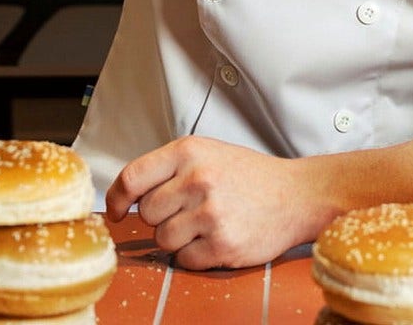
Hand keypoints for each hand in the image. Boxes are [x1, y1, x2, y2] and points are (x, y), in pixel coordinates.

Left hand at [105, 137, 319, 269]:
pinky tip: (217, 238)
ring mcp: (211, 213)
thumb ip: (168, 169)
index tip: (115, 211)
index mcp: (189, 151)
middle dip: (161, 217)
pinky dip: (197, 256)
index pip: (132, 177)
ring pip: (163, 240)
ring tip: (207, 224)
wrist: (297, 195)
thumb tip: (124, 197)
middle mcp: (198, 179)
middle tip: (190, 210)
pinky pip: (185, 260)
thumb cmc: (249, 176)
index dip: (115, 198)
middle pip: (146, 214)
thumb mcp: (208, 153)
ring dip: (179, 239)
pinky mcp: (223, 245)